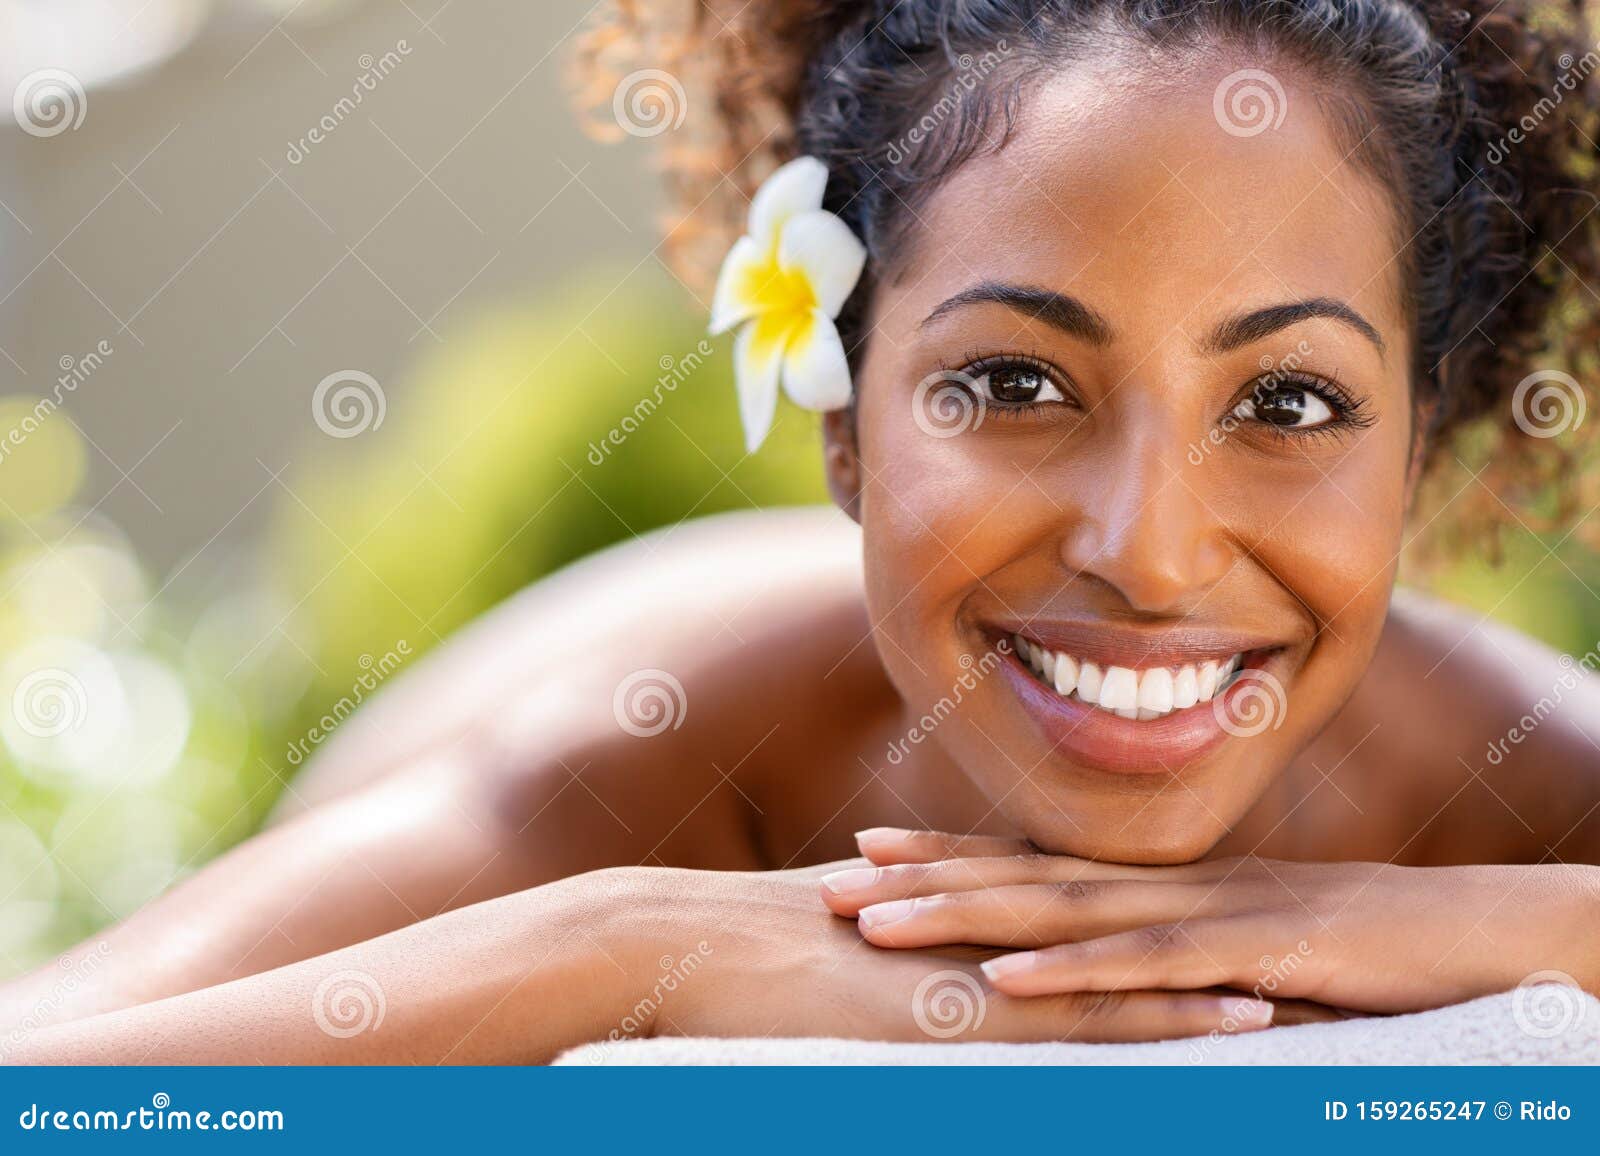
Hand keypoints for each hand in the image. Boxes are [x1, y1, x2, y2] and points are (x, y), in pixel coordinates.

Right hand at [585, 861, 1280, 1044]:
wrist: (686, 945)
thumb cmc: (749, 950)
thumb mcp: (850, 939)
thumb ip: (909, 930)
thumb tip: (930, 934)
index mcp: (976, 905)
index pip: (1099, 907)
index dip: (1181, 914)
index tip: (1255, 925)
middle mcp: (1000, 924)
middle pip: (1141, 927)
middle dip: (1231, 938)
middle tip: (1325, 944)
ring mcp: (992, 964)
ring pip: (1139, 966)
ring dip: (1231, 975)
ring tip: (1324, 979)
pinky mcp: (973, 1012)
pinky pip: (1093, 1016)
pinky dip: (1171, 1017)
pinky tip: (1238, 1027)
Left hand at [819, 828, 1599, 1014]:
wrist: (1490, 932)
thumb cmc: (1377, 951)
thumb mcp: (1258, 956)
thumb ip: (1184, 960)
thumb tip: (1118, 986)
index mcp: (1170, 885)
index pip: (1039, 861)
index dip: (950, 854)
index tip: (870, 850)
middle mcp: (1174, 886)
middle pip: (1025, 877)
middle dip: (923, 880)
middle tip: (829, 880)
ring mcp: (1211, 915)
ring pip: (1065, 912)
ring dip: (964, 916)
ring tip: (875, 922)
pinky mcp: (1255, 956)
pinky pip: (1148, 966)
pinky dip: (1072, 971)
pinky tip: (1004, 978)